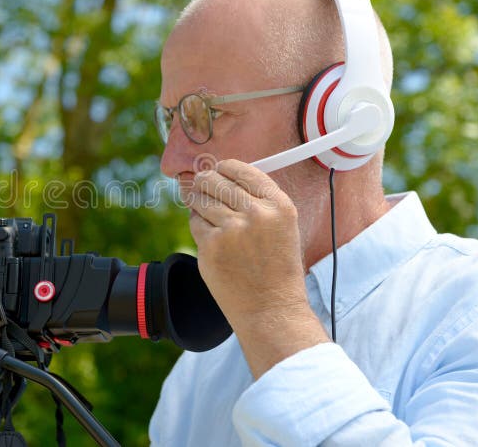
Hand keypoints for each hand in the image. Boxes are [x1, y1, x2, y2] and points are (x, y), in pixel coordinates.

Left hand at [182, 159, 328, 376]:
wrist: (271, 310)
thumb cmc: (276, 269)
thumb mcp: (282, 226)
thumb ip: (258, 199)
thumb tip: (224, 174)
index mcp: (279, 205)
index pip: (241, 169)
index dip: (224, 168)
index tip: (217, 171)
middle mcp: (257, 213)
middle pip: (214, 179)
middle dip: (204, 182)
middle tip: (201, 187)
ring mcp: (232, 229)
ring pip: (200, 199)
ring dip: (198, 203)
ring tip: (207, 214)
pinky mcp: (211, 246)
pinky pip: (195, 223)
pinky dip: (198, 227)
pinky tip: (211, 239)